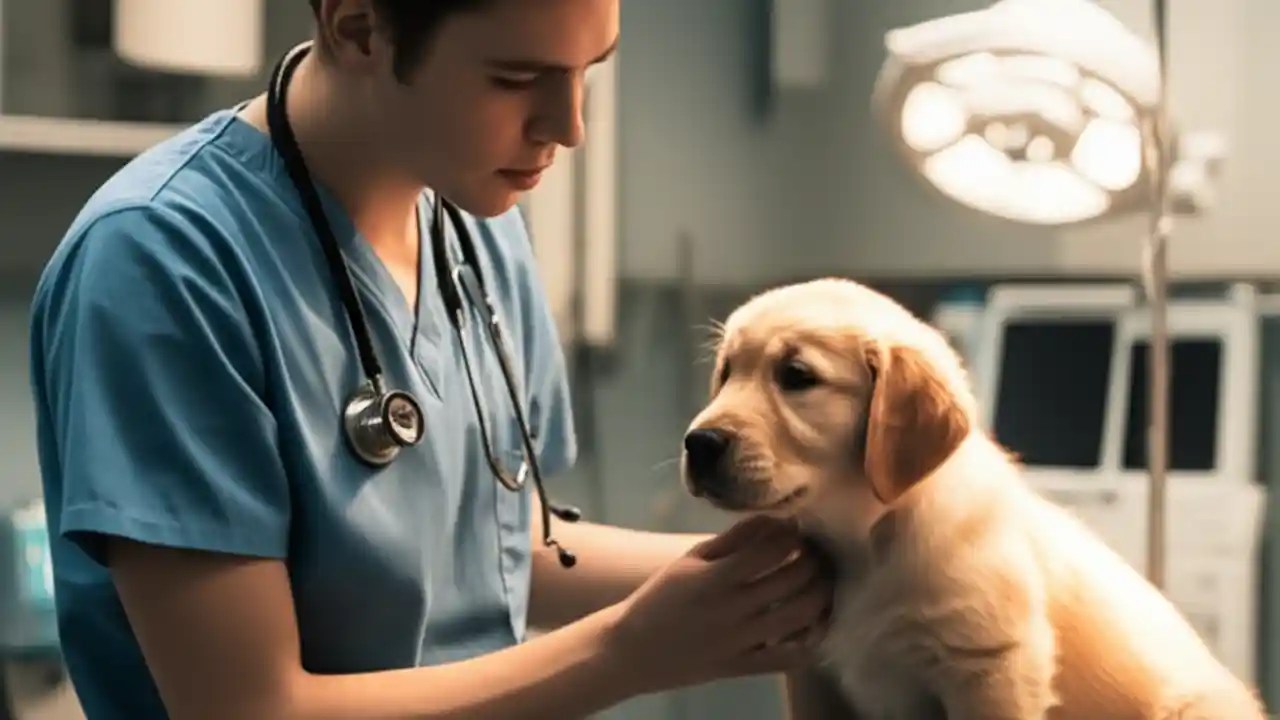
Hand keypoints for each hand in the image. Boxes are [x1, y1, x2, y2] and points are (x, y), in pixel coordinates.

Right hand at [603, 515, 832, 694]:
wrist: (633, 649)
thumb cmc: (661, 597)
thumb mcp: (689, 561)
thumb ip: (732, 539)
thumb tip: (772, 519)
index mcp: (715, 578)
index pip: (771, 549)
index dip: (792, 534)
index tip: (798, 527)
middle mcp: (731, 609)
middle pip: (793, 580)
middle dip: (814, 560)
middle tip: (816, 551)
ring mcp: (740, 642)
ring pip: (801, 616)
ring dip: (821, 594)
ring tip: (822, 580)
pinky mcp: (743, 667)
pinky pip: (790, 658)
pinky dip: (811, 639)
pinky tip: (815, 622)